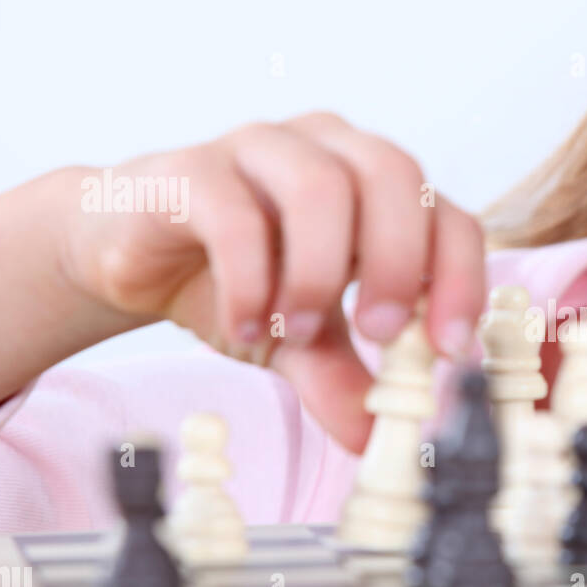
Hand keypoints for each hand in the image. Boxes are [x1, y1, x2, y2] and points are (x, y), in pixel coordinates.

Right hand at [58, 112, 484, 451]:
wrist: (126, 255)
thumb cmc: (230, 281)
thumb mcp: (300, 344)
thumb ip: (343, 381)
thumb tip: (379, 437)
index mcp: (374, 188)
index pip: (447, 215)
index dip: (461, 280)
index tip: (449, 350)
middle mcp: (327, 151)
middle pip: (395, 175)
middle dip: (399, 262)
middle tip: (378, 333)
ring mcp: (259, 149)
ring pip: (319, 184)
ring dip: (320, 271)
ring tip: (300, 331)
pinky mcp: (191, 168)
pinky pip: (233, 213)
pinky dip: (250, 279)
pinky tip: (246, 325)